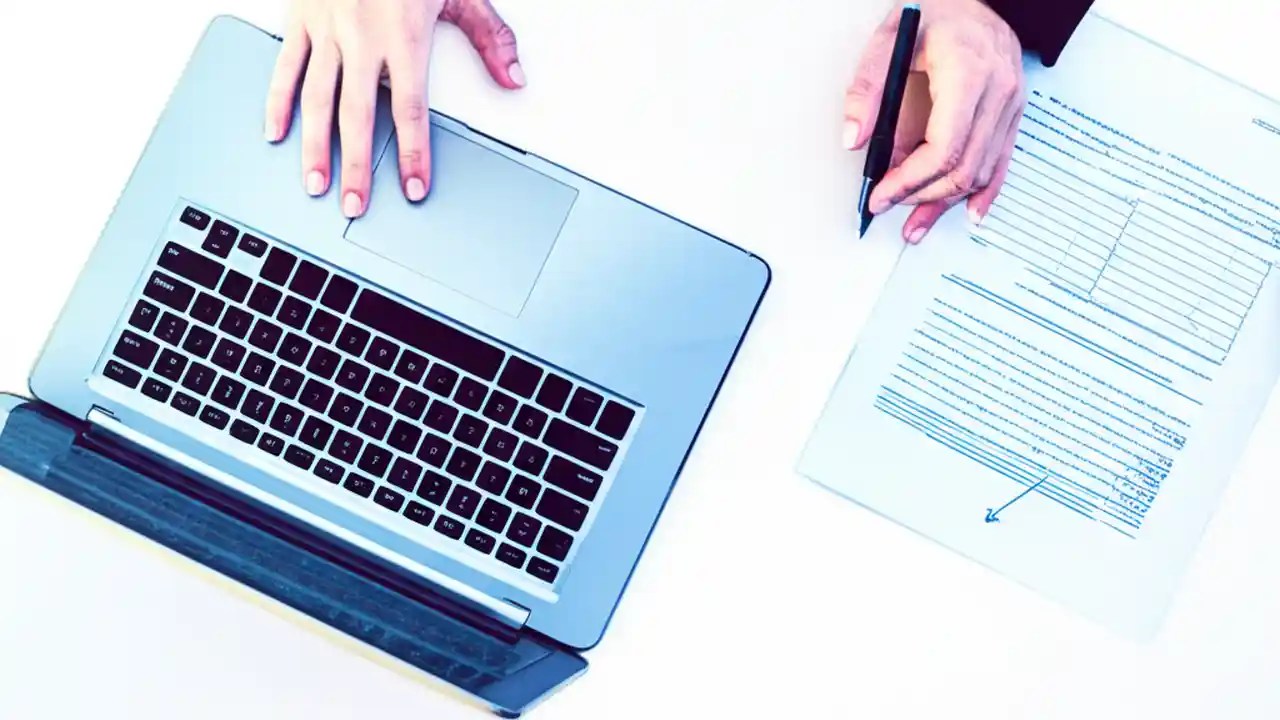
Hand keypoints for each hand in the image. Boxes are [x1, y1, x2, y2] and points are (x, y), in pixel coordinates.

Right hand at [265, 0, 524, 217]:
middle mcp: (361, 36)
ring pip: (317, 98)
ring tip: (315, 185)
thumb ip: (489, 36)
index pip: (411, 110)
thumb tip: (514, 79)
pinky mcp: (300, 15)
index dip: (413, 153)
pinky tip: (276, 135)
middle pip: (359, 115)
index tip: (413, 188)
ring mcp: (325, 26)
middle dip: (357, 166)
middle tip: (356, 206)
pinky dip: (278, 102)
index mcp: (404, 35)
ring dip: (315, 147)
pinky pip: (285, 66)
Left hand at [843, 0, 1024, 242]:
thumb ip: (868, 89)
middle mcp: (998, 92)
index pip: (943, 148)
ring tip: (915, 224)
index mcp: (968, 73)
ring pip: (981, 172)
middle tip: (886, 206)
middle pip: (962, 167)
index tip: (880, 194)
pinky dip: (984, 193)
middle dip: (920, 195)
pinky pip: (1002, 163)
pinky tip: (968, 213)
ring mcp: (1011, 105)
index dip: (909, 180)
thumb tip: (855, 139)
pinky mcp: (1013, 113)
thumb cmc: (936, 12)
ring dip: (946, 203)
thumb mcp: (889, 40)